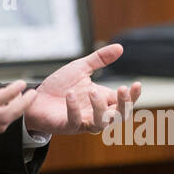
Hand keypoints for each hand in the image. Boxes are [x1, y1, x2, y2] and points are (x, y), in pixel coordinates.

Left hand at [23, 44, 140, 134]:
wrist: (36, 98)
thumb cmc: (60, 86)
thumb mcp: (81, 68)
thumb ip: (100, 59)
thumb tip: (120, 47)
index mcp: (103, 100)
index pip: (124, 102)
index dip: (133, 96)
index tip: (137, 83)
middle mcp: (96, 113)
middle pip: (119, 116)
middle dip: (123, 105)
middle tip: (121, 89)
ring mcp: (82, 121)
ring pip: (100, 124)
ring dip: (99, 108)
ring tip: (93, 91)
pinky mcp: (66, 126)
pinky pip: (74, 121)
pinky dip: (74, 108)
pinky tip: (71, 95)